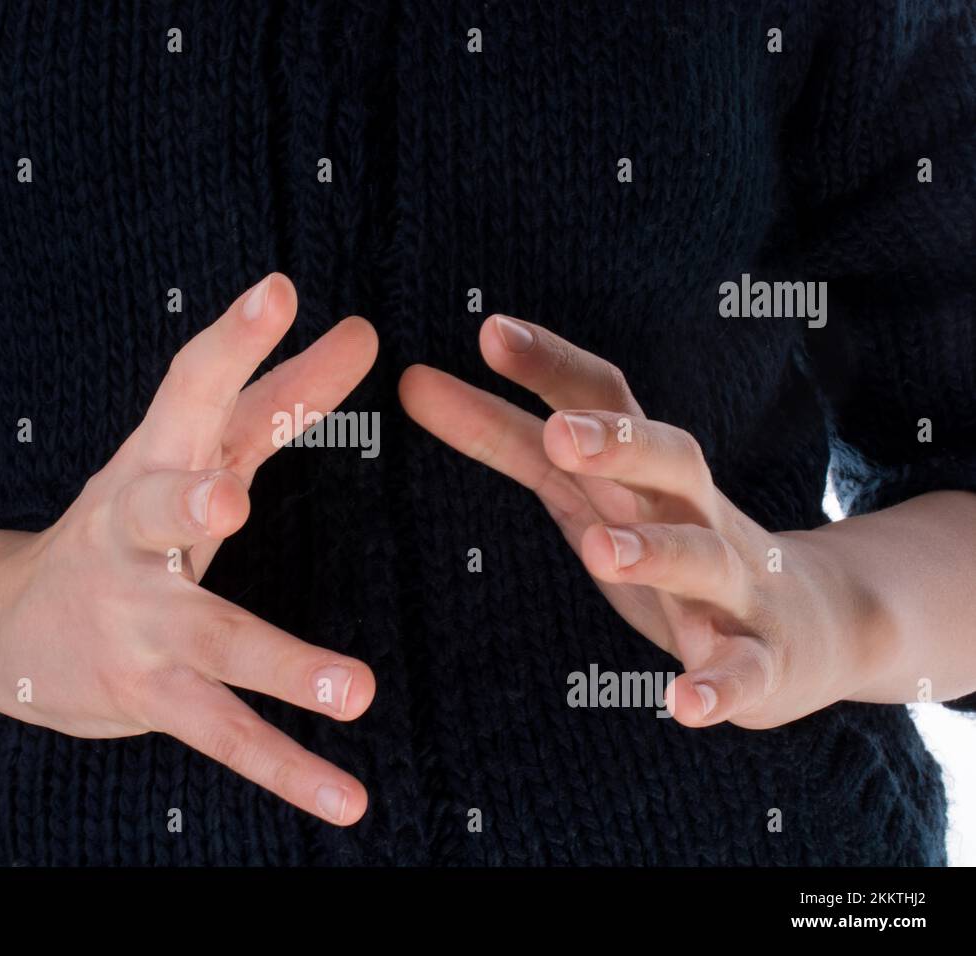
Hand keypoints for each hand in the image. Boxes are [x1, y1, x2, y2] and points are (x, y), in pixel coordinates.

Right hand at [0, 274, 377, 823]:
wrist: (3, 628)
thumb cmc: (130, 525)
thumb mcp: (194, 455)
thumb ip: (282, 394)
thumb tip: (367, 330)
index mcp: (154, 463)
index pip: (189, 390)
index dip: (230, 343)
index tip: (276, 290)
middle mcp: (135, 534)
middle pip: (159, 507)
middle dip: (188, 502)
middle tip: (229, 498)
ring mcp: (138, 620)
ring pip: (210, 638)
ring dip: (280, 664)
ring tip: (355, 691)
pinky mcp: (149, 694)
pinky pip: (226, 735)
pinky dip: (287, 769)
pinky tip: (350, 802)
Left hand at [399, 314, 891, 729]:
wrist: (810, 619)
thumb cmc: (666, 537)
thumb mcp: (583, 487)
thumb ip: (502, 437)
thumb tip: (411, 382)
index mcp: (645, 466)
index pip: (605, 398)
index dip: (553, 365)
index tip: (491, 331)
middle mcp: (693, 510)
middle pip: (670, 459)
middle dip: (619, 444)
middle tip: (560, 434)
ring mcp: (734, 584)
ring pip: (703, 558)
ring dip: (657, 552)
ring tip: (603, 550)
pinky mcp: (761, 659)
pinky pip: (743, 671)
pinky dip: (719, 685)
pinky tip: (683, 705)